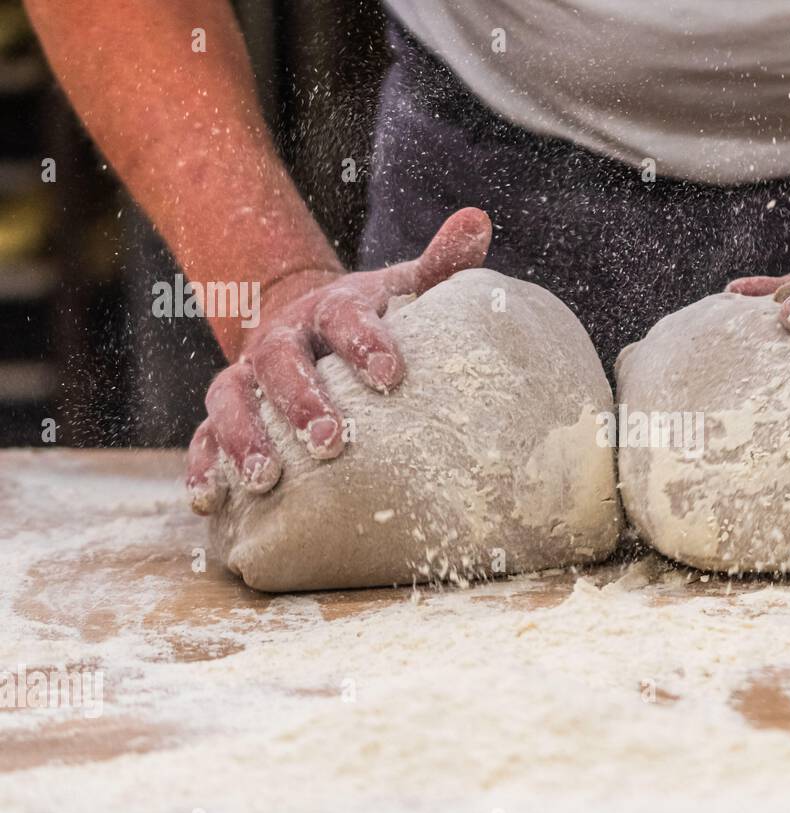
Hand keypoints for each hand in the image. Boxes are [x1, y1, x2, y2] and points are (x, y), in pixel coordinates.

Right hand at [186, 207, 491, 513]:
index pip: (346, 318)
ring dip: (245, 439)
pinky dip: (200, 468)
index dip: (366, 342)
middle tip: (332, 441)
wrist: (308, 323)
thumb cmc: (374, 318)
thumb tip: (478, 221)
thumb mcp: (404, 289)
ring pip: (232, 401)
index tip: (392, 375)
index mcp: (331, 308)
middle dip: (303, 401)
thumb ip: (440, 265)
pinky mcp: (225, 412)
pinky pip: (202, 438)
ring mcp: (246, 377)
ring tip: (265, 480)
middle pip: (281, 363)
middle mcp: (282, 340)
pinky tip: (205, 503)